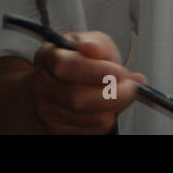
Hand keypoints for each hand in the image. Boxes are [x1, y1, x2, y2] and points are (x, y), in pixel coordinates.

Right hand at [29, 30, 143, 133]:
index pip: (65, 67)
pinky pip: (92, 131)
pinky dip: (108, 120)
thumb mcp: (92, 42)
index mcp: (48, 57)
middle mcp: (43, 86)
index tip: (119, 71)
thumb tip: (92, 48)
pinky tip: (107, 107)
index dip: (96, 71)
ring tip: (120, 94)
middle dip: (112, 94)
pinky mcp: (60, 130)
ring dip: (113, 108)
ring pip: (89, 118)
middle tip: (129, 86)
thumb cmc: (81, 60)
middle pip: (76, 98)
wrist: (68, 81)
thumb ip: (97, 44)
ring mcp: (49, 111)